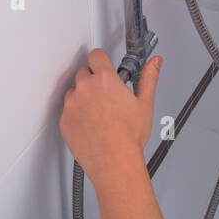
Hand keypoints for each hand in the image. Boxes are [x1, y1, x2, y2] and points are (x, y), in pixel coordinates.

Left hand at [60, 49, 161, 184]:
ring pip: (74, 92)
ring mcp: (72, 105)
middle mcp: (85, 88)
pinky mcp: (65, 121)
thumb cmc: (129, 137)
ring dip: (83, 97)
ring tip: (99, 113)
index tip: (105, 67)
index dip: (102, 60)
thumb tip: (154, 63)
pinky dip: (76, 114)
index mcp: (105, 80)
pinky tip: (91, 125)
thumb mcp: (145, 104)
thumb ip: (148, 78)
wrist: (114, 162)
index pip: (96, 55)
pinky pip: (68, 111)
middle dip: (93, 80)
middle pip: (84, 72)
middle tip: (106, 96)